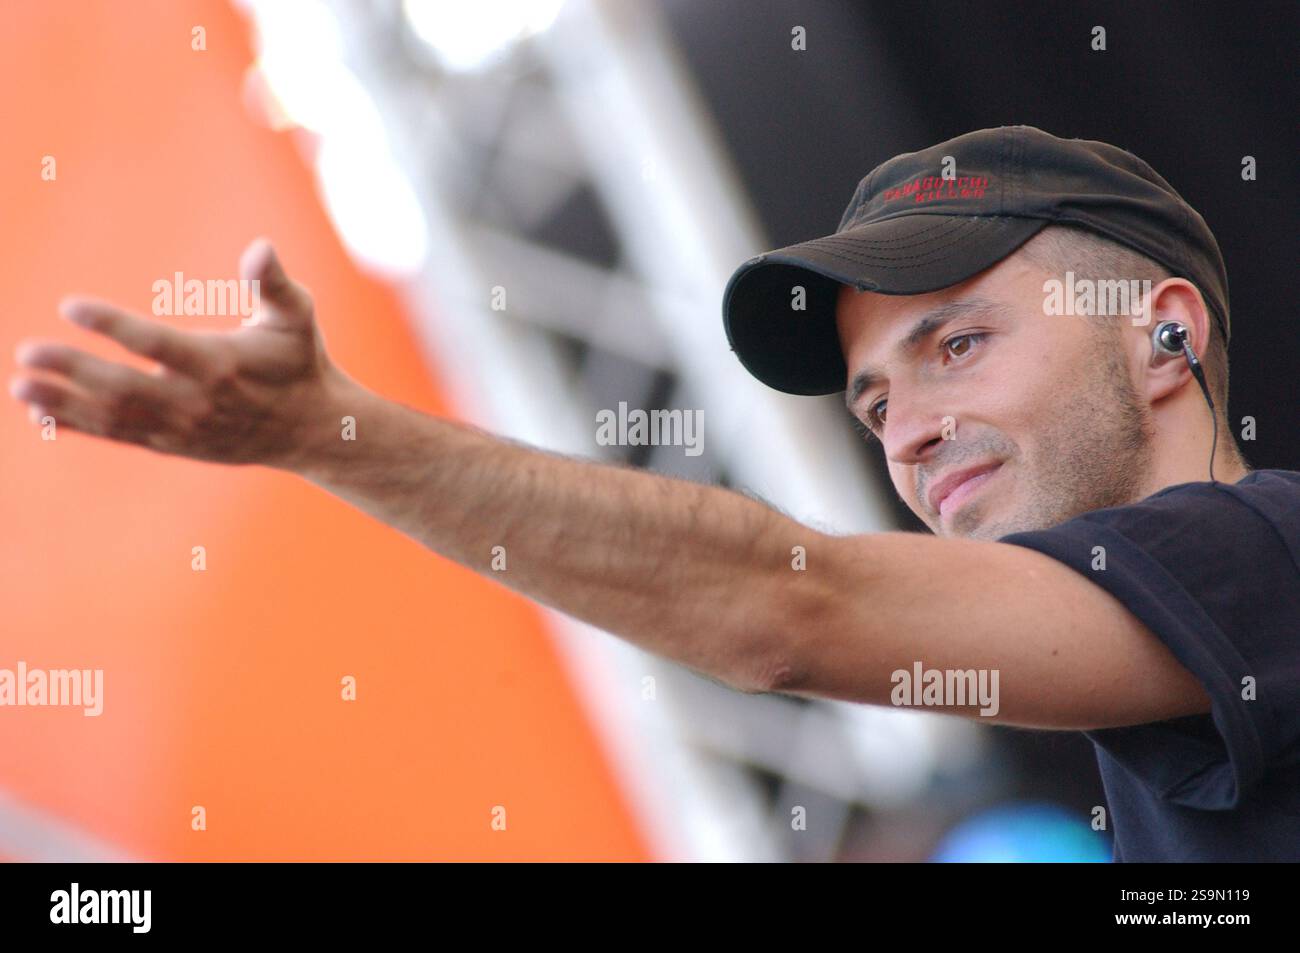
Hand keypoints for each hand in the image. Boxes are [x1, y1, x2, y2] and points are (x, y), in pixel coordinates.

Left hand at [10, 239, 344, 468]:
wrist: (311, 429)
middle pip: (126, 387)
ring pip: (115, 417)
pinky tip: (41, 413)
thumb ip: (273, 282)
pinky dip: (80, 425)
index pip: (159, 345)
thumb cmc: (299, 361)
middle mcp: (198, 401)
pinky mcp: (173, 443)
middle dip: (73, 370)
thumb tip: (260, 247)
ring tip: (19, 386)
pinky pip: (120, 435)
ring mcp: (182, 427)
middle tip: (26, 351)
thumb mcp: (297, 316)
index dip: (114, 326)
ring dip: (64, 402)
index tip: (71, 306)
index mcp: (222, 364)